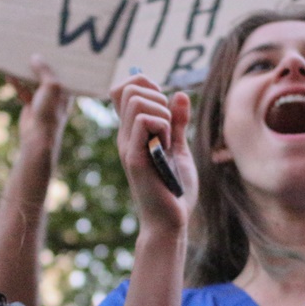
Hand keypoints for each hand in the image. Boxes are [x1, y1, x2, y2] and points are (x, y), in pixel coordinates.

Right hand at [13, 54, 72, 151]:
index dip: (58, 58)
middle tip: (32, 45)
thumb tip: (35, 56)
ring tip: (18, 57)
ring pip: (33, 80)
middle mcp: (56, 92)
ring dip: (26, 71)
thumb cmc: (50, 111)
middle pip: (47, 73)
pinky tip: (9, 75)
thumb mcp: (51, 86)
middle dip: (40, 62)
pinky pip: (23, 89)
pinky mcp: (31, 104)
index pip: (64, 70)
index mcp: (66, 88)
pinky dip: (16, 83)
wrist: (37, 136)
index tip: (51, 44)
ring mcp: (43, 98)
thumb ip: (44, 70)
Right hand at [109, 72, 197, 235]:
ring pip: (137, 100)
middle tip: (169, 127)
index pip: (124, 88)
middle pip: (129, 88)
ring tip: (168, 140)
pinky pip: (145, 121)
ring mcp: (127, 146)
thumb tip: (180, 94)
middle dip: (157, 96)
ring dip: (162, 113)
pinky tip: (166, 149)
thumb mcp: (180, 149)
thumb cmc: (174, 190)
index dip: (144, 83)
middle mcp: (125, 136)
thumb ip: (178, 123)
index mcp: (133, 132)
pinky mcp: (134, 157)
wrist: (170, 222)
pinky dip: (164, 127)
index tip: (164, 105)